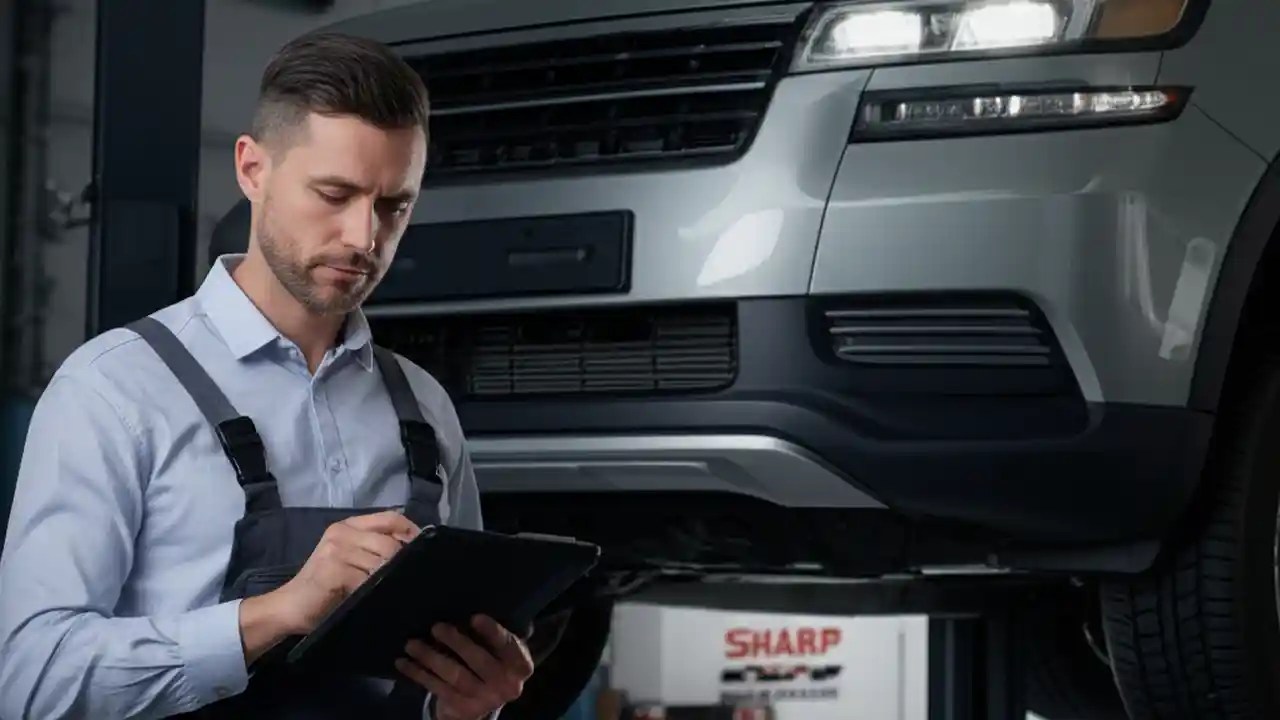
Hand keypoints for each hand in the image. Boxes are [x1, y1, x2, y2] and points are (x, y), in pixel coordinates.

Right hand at [239, 510, 419, 662]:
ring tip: (388, 591)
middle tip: (407, 579)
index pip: (390, 517)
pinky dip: (374, 591)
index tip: (423, 549)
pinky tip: (371, 598)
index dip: (410, 531)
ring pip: (383, 561)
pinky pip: (368, 579)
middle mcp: (342, 532)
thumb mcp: (351, 560)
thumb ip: (374, 549)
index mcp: (348, 525)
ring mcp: (337, 549)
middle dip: (402, 563)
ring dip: (389, 579)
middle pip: (390, 542)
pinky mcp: (334, 570)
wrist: (289, 607)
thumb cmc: (324, 587)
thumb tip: (412, 550)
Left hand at [396, 615, 534, 719]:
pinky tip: (403, 663)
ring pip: (454, 676)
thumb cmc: (493, 657)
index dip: (492, 632)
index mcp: (521, 665)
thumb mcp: (502, 646)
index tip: (475, 617)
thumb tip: (468, 602)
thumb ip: (494, 631)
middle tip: (436, 627)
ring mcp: (484, 700)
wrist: (486, 698)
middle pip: (479, 662)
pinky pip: (437, 688)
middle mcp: (507, 686)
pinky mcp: (462, 709)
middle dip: (456, 642)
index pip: (509, 646)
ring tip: (412, 643)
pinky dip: (418, 674)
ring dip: (430, 658)